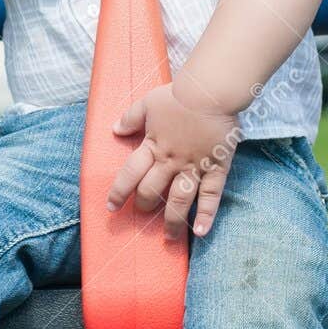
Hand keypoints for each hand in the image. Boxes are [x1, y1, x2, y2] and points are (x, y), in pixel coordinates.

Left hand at [106, 83, 239, 239]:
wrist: (211, 90)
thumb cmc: (179, 94)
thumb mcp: (148, 102)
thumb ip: (130, 118)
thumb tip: (114, 129)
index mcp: (153, 146)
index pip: (130, 174)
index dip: (119, 191)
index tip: (111, 206)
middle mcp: (171, 161)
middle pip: (151, 190)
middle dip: (143, 205)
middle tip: (142, 213)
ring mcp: (194, 166)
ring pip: (179, 199)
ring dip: (171, 221)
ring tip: (168, 237)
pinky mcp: (216, 168)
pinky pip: (211, 195)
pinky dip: (206, 214)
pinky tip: (200, 231)